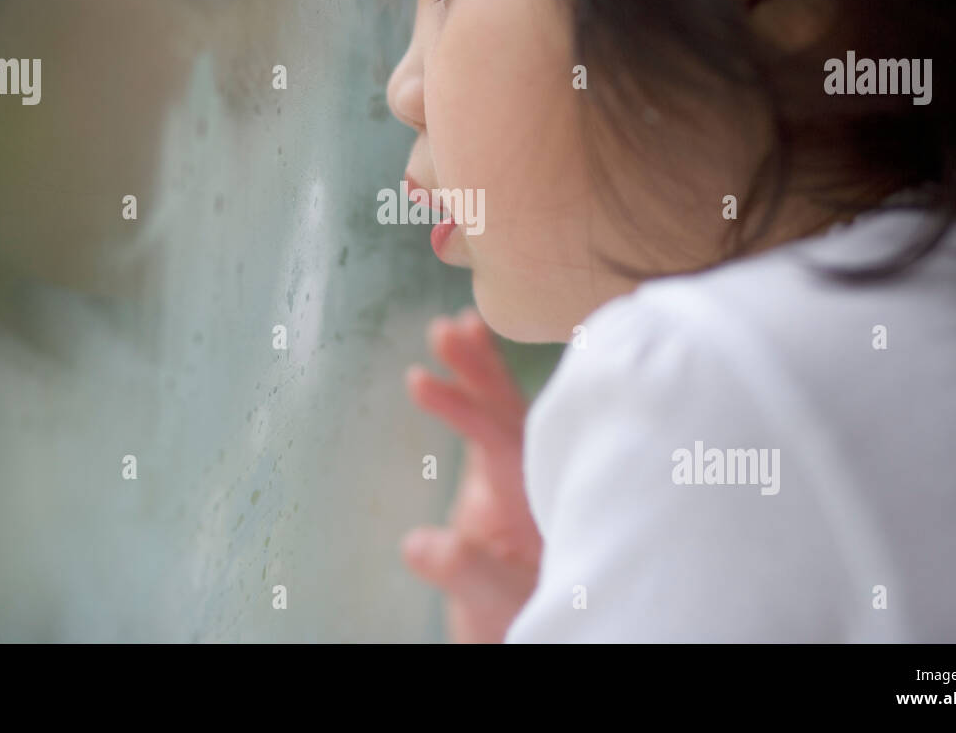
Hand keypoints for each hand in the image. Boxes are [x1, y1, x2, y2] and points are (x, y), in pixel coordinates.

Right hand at [401, 307, 542, 642]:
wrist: (528, 629)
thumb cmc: (522, 615)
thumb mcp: (496, 601)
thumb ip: (465, 570)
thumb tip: (417, 542)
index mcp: (538, 500)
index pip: (503, 440)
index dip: (463, 408)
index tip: (418, 382)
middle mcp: (532, 480)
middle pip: (511, 412)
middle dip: (480, 369)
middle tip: (447, 326)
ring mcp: (516, 479)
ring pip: (506, 412)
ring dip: (480, 370)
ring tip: (453, 326)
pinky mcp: (499, 484)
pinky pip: (494, 428)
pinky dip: (479, 393)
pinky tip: (463, 362)